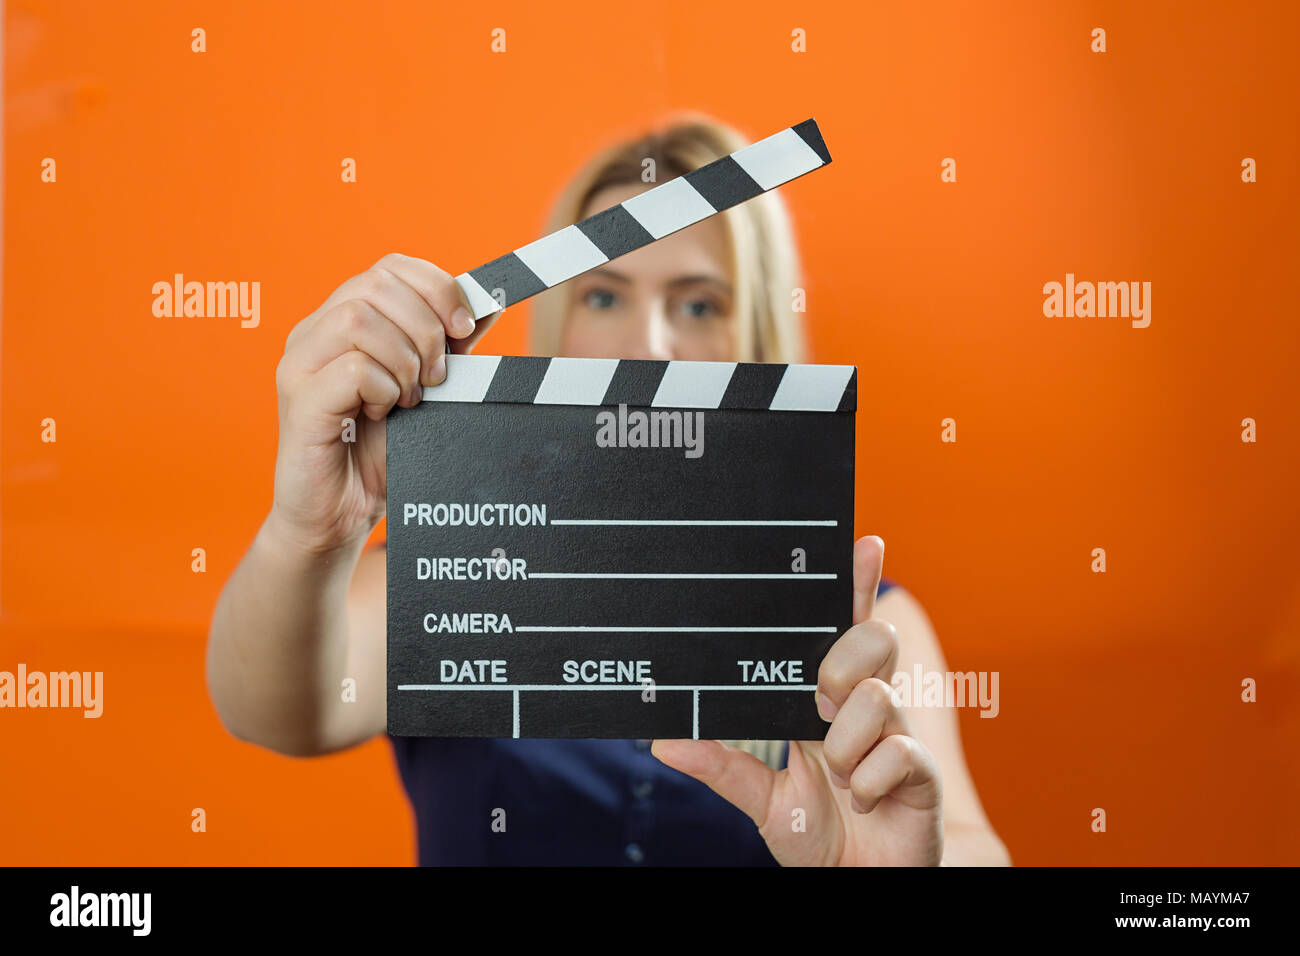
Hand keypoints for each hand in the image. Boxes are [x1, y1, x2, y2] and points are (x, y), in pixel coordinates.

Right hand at [269, 253, 501, 553]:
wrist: (341, 514)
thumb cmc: (378, 450)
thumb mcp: (424, 388)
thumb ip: (448, 346)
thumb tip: (488, 302)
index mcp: (341, 319)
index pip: (390, 267)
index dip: (436, 287)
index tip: (466, 328)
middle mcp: (312, 332)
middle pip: (376, 285)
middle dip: (426, 328)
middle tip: (438, 376)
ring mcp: (299, 363)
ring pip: (360, 320)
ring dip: (405, 359)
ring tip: (410, 398)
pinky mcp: (299, 400)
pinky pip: (353, 368)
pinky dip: (384, 389)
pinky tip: (385, 413)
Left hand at [651, 536, 943, 864]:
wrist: (859, 888)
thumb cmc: (820, 837)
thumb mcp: (762, 801)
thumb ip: (721, 767)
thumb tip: (664, 740)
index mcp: (828, 705)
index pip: (842, 632)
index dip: (855, 587)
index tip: (862, 543)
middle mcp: (865, 710)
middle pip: (872, 641)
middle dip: (843, 661)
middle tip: (821, 705)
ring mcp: (897, 737)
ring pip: (878, 697)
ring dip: (845, 746)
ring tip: (839, 779)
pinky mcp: (921, 774)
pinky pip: (897, 753)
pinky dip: (868, 783)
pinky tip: (865, 801)